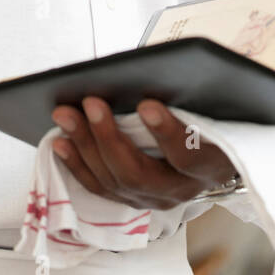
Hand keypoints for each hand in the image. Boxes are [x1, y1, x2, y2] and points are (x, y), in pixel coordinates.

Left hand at [50, 97, 235, 208]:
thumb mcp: (211, 105)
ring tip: (65, 115)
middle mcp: (183, 189)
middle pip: (140, 174)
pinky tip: (60, 141)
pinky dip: (77, 164)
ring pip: (114, 181)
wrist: (214, 150)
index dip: (167, 133)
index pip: (190, 156)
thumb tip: (157, 74)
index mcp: (212, 165)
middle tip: (90, 102)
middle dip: (108, 137)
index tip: (146, 104)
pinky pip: (100, 187)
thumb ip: (191, 97)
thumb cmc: (210, 117)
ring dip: (85, 146)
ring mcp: (155, 199)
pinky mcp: (133, 200)